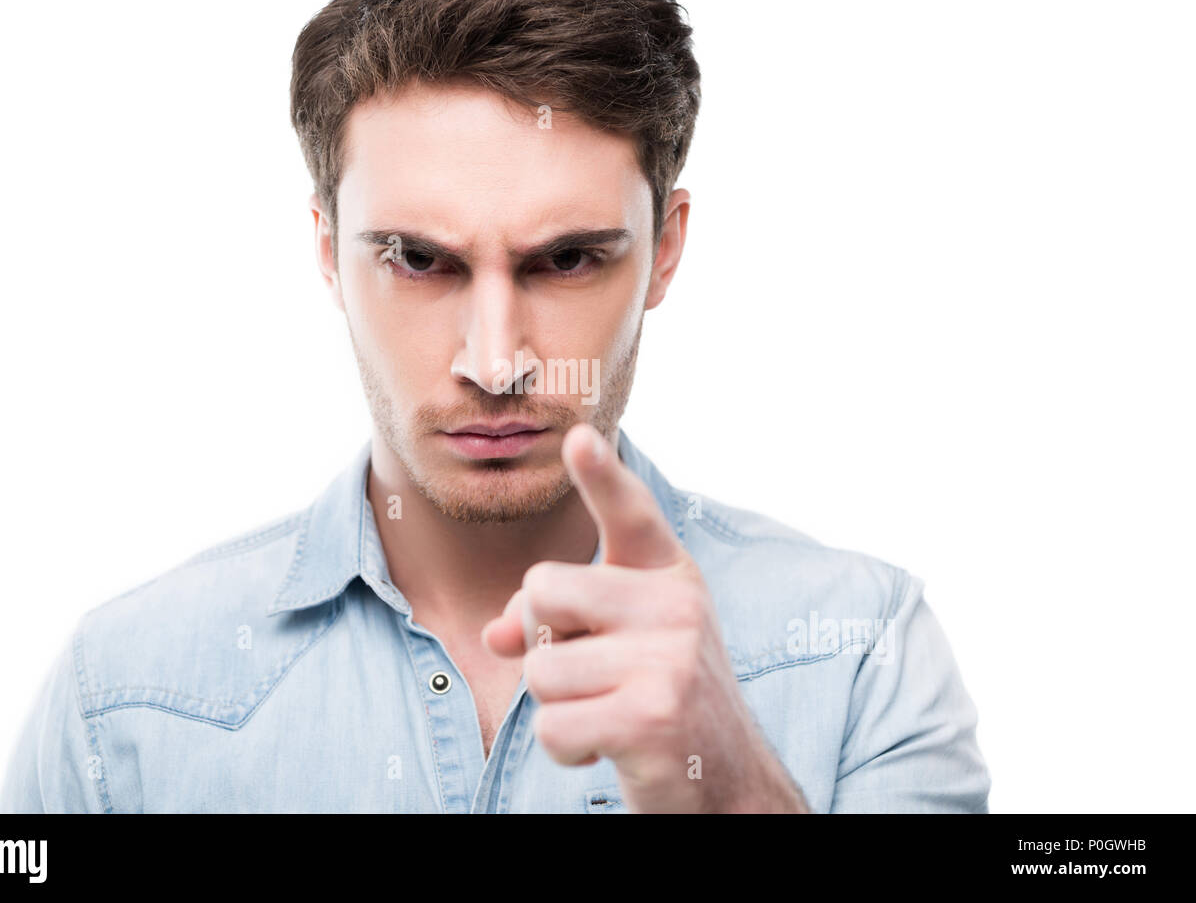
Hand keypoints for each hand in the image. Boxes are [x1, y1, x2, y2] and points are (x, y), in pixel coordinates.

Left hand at [481, 422, 809, 812]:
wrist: (728, 786)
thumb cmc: (662, 702)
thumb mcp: (616, 648)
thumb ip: (555, 623)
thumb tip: (492, 632)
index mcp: (671, 577)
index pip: (630, 513)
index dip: (601, 475)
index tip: (578, 436)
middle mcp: (677, 607)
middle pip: (542, 589)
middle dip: (543, 639)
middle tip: (592, 674)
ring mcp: (669, 661)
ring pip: (539, 668)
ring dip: (559, 706)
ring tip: (608, 715)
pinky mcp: (652, 718)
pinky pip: (552, 725)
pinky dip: (566, 749)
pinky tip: (609, 748)